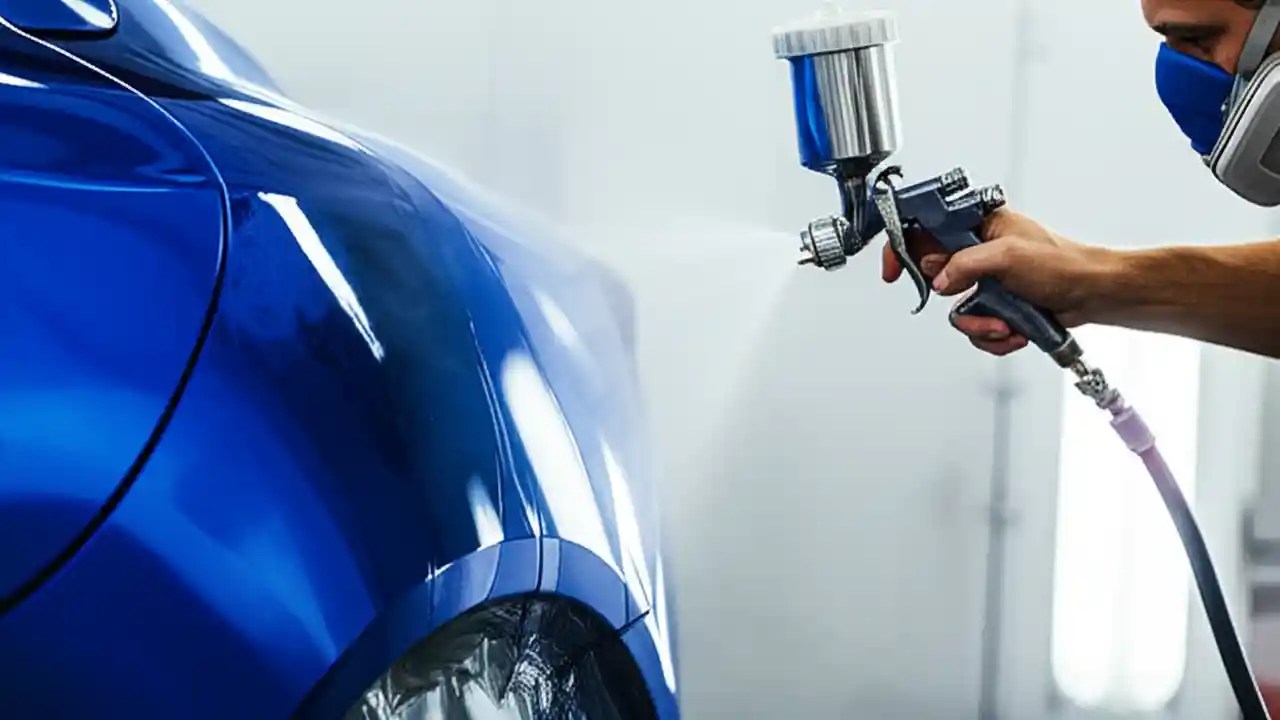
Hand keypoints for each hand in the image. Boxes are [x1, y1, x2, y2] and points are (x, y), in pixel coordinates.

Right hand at [881, 209, 1116, 355]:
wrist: (1092, 295)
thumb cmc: (1063, 264)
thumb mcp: (1007, 256)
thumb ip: (965, 264)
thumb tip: (940, 281)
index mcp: (977, 224)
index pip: (925, 226)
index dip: (902, 245)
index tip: (894, 270)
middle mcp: (975, 250)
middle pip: (934, 276)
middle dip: (954, 298)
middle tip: (969, 297)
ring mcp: (984, 280)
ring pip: (955, 309)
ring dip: (979, 323)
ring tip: (1005, 323)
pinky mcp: (993, 305)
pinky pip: (973, 326)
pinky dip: (992, 335)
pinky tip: (1013, 330)